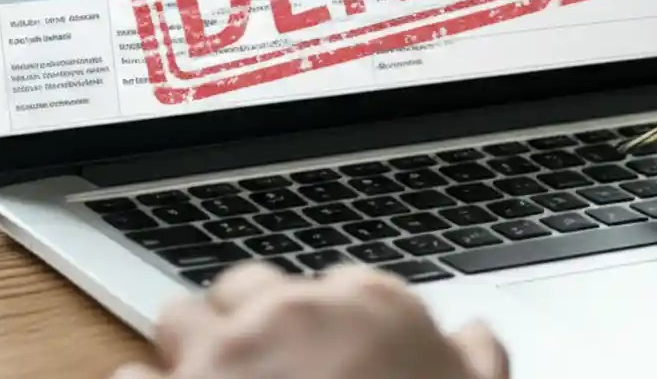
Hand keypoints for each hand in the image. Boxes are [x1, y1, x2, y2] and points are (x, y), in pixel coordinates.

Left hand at [112, 263, 508, 378]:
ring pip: (181, 317)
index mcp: (376, 308)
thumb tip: (471, 337)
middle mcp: (296, 313)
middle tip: (257, 370)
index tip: (329, 356)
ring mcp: (227, 350)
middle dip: (246, 321)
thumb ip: (474, 361)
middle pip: (249, 287)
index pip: (341, 285)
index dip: (329, 324)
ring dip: (187, 349)